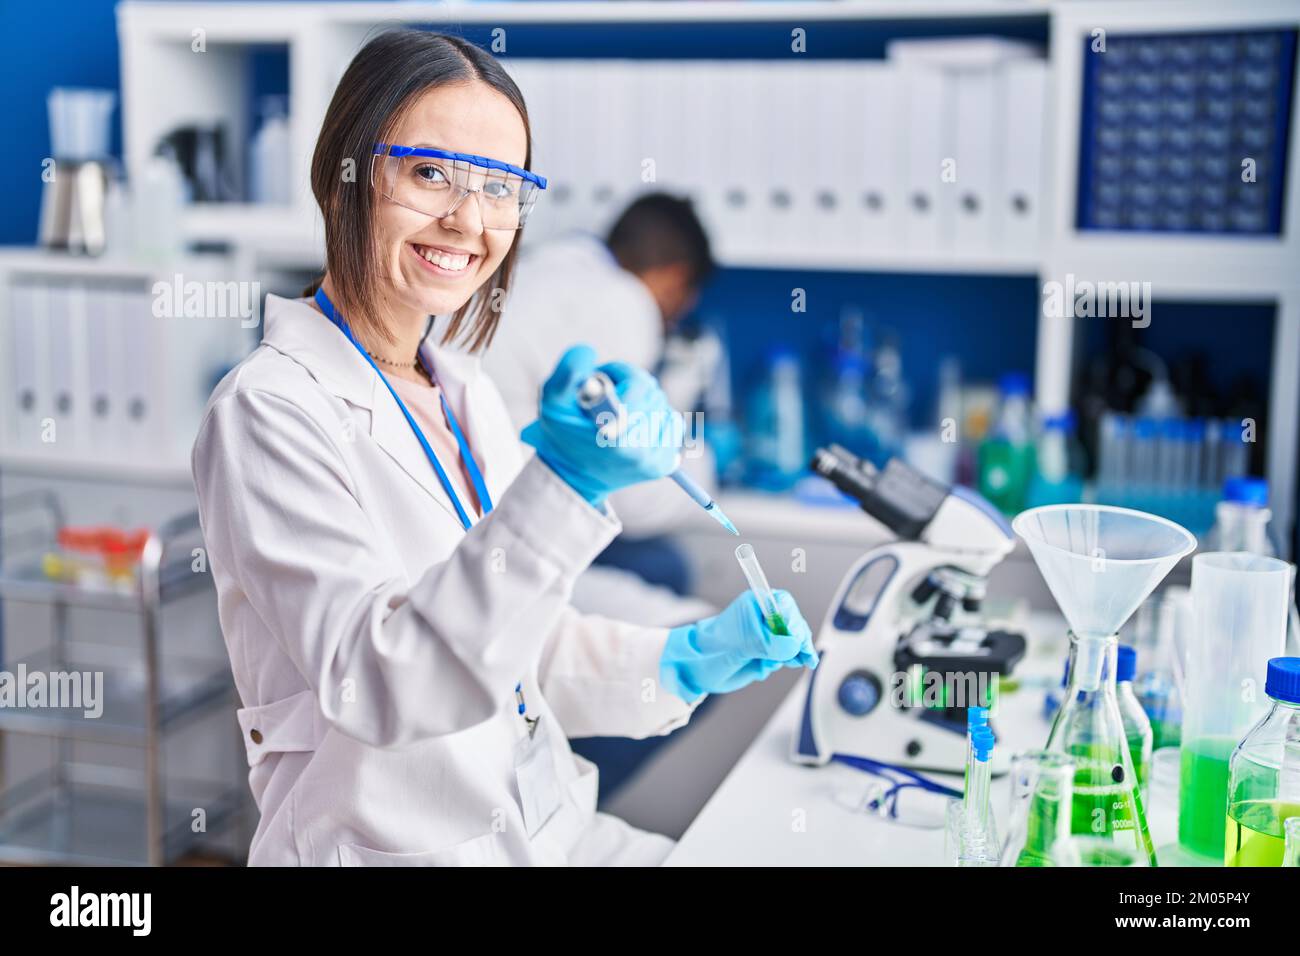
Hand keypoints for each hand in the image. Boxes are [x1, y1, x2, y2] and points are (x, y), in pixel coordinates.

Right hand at [521, 345, 680, 507]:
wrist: (572, 474)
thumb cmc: (562, 431)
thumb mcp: (553, 398)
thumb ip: (568, 370)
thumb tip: (591, 353)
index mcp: (614, 433)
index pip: (638, 382)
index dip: (620, 373)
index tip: (603, 380)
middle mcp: (637, 450)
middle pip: (652, 392)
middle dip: (631, 386)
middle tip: (609, 397)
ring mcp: (652, 460)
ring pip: (663, 406)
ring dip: (644, 402)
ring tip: (621, 412)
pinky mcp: (661, 466)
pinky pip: (673, 425)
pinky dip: (658, 419)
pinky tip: (637, 425)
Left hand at [660, 590, 817, 702]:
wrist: (700, 668)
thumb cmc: (713, 649)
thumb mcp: (740, 645)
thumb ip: (767, 644)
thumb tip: (793, 646)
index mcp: (756, 604)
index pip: (784, 603)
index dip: (792, 618)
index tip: (793, 634)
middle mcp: (765, 618)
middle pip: (794, 622)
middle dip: (798, 639)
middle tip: (798, 655)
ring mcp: (769, 635)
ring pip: (794, 641)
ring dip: (791, 654)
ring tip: (769, 663)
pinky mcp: (771, 651)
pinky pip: (789, 655)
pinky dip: (788, 662)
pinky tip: (770, 666)